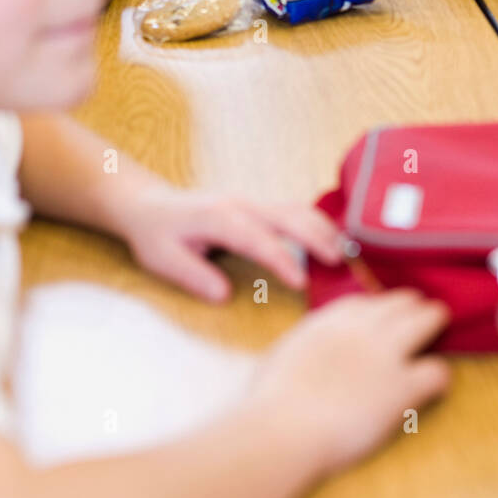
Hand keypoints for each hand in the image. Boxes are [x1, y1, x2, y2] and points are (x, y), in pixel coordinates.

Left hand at [118, 186, 344, 299]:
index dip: (281, 259)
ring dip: (322, 228)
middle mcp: (240, 205)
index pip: (257, 238)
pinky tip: (333, 239)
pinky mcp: (258, 206)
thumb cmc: (156, 234)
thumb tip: (223, 295)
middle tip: (342, 262)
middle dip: (316, 237)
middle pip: (287, 216)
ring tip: (346, 252)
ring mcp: (251, 202)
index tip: (301, 282)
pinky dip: (317, 223)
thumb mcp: (162, 259)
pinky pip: (293, 210)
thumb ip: (193, 276)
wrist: (150, 204)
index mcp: (218, 217)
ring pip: (296, 209)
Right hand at [252, 291, 449, 473]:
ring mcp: (386, 354)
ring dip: (435, 325)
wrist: (283, 429)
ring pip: (430, 319)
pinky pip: (438, 370)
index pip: (367, 302)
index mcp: (332, 320)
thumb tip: (311, 350)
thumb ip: (308, 343)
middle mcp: (364, 329)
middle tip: (420, 322)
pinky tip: (434, 386)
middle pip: (403, 301)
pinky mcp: (403, 387)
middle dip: (413, 310)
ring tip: (439, 335)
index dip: (378, 312)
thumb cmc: (270, 401)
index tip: (381, 322)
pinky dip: (440, 377)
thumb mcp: (286, 353)